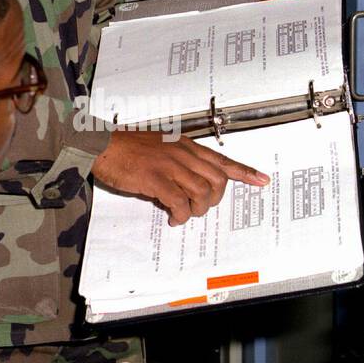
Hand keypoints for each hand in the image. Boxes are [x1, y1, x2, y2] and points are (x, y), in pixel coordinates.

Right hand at [90, 131, 268, 225]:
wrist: (101, 144)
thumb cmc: (126, 147)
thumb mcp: (159, 148)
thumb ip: (177, 163)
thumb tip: (185, 186)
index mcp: (185, 145)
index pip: (221, 159)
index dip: (244, 171)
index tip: (261, 179)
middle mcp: (183, 153)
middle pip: (217, 180)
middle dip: (214, 199)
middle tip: (200, 207)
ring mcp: (170, 166)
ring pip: (202, 193)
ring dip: (197, 209)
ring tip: (183, 214)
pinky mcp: (156, 179)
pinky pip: (179, 202)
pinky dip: (180, 214)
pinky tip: (173, 218)